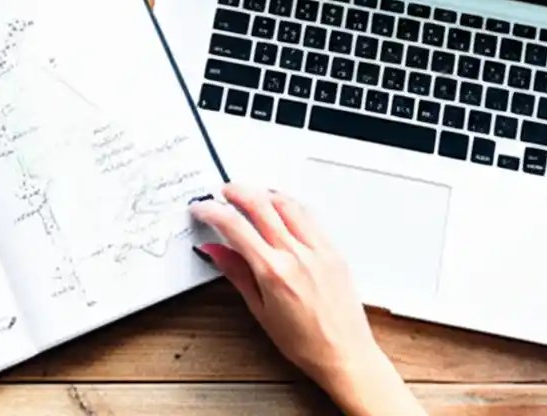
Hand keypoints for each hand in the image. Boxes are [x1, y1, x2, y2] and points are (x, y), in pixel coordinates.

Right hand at [191, 184, 424, 415]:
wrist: (344, 353)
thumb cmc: (305, 343)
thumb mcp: (260, 310)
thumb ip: (237, 273)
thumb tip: (216, 251)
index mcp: (274, 272)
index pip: (235, 227)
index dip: (212, 211)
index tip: (203, 208)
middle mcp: (297, 255)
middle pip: (260, 204)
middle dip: (236, 192)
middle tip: (224, 193)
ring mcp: (318, 249)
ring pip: (287, 203)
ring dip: (264, 193)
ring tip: (251, 195)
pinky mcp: (334, 250)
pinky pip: (309, 216)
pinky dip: (290, 205)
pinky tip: (283, 208)